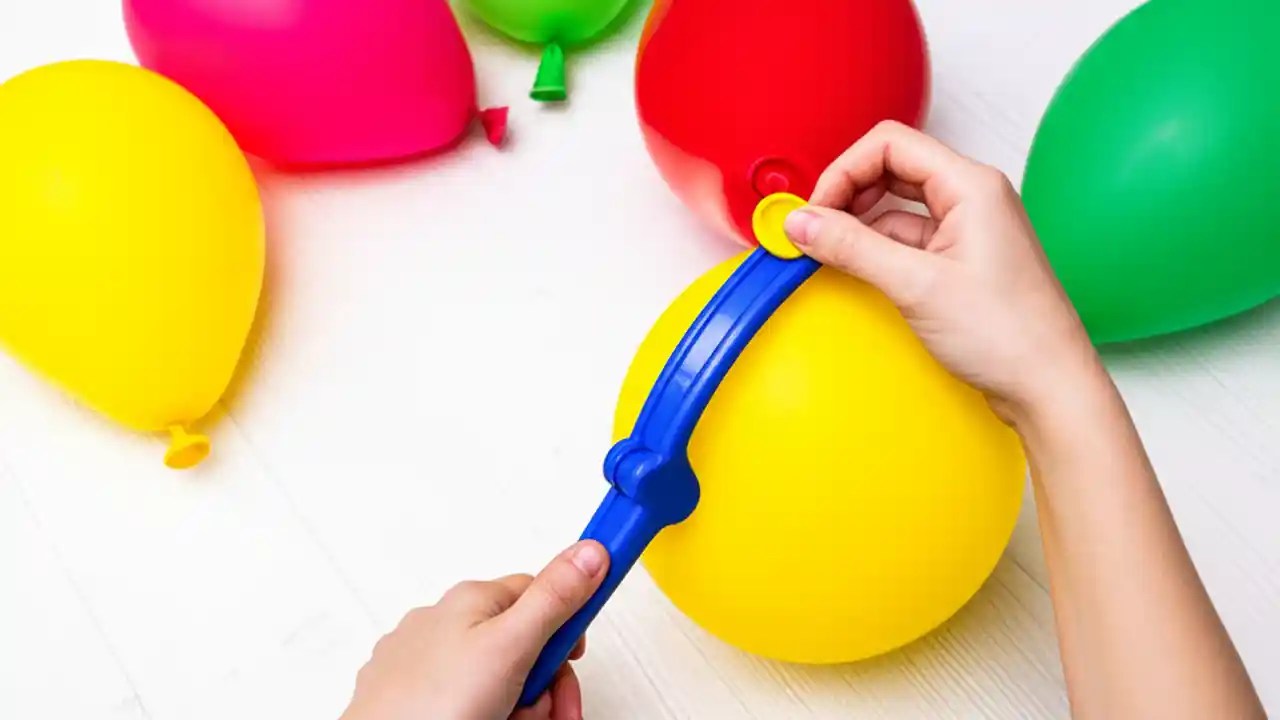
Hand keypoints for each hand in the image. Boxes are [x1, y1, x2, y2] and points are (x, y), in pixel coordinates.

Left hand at [340, 541, 609, 719]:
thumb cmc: (431, 706)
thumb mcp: (510, 646)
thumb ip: (554, 597)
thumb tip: (590, 550)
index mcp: (472, 600)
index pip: (543, 594)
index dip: (569, 627)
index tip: (580, 652)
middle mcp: (447, 623)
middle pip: (526, 645)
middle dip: (547, 683)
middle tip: (550, 711)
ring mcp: (429, 663)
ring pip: (502, 679)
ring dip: (522, 708)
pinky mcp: (418, 699)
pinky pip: (472, 701)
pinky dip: (489, 715)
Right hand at [784, 121, 1101, 422]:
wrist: (1048, 386)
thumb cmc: (1009, 336)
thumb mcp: (916, 285)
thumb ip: (852, 248)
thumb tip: (802, 223)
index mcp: (971, 185)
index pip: (890, 145)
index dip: (844, 171)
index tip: (815, 211)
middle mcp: (972, 197)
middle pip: (891, 168)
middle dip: (847, 194)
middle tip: (815, 229)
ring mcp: (967, 229)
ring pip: (896, 206)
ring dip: (859, 224)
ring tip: (828, 253)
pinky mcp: (960, 260)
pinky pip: (907, 238)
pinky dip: (876, 250)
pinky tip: (858, 271)